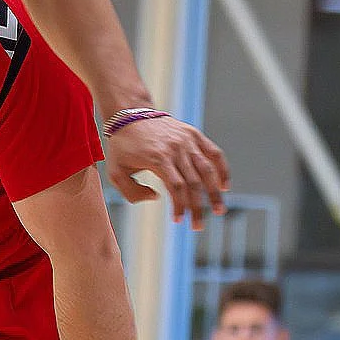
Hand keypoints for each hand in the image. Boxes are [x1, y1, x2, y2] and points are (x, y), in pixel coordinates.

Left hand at [105, 116, 227, 228]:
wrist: (129, 113)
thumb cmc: (122, 146)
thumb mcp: (115, 171)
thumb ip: (131, 192)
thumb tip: (157, 197)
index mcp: (157, 158)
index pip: (176, 187)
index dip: (180, 206)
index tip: (178, 220)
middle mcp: (175, 149)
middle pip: (193, 183)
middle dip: (197, 207)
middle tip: (198, 226)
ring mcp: (186, 140)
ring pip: (207, 170)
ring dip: (215, 192)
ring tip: (219, 210)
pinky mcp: (193, 134)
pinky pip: (214, 153)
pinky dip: (222, 169)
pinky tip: (224, 186)